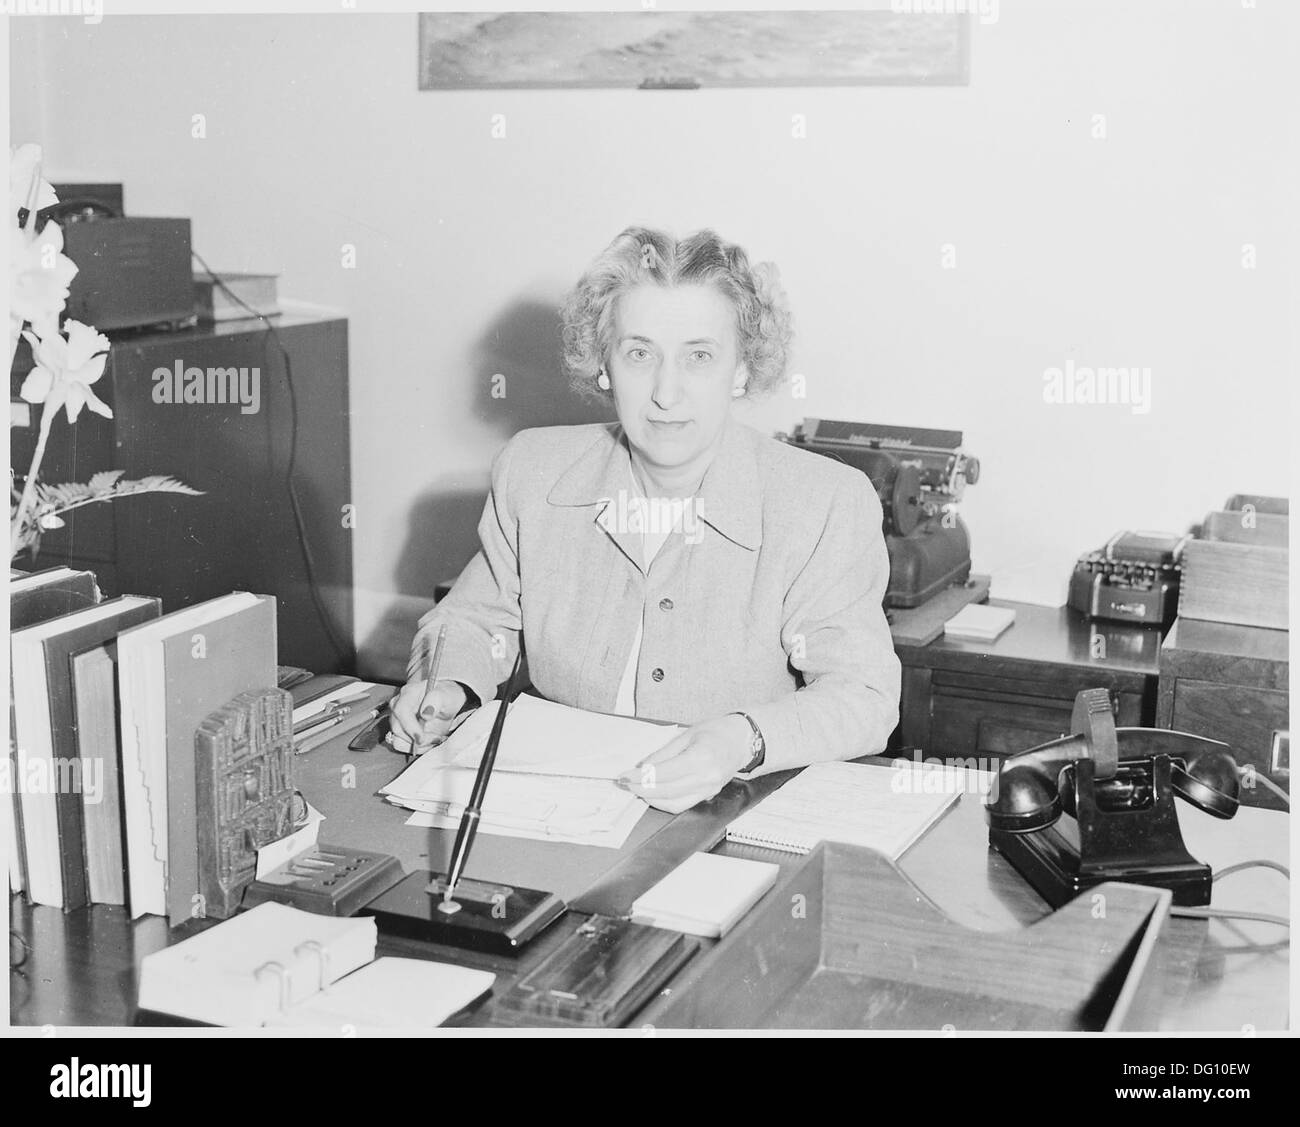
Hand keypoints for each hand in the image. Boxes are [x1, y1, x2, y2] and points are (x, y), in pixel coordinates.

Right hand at [388, 678, 467, 755]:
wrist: (448, 704)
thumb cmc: (446, 696)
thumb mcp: (447, 695)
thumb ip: (436, 700)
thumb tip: (425, 713)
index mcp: (408, 693)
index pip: (401, 711)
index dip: (410, 727)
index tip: (422, 738)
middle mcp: (398, 705)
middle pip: (398, 729)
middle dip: (419, 738)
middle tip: (437, 737)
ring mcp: (397, 719)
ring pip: (398, 740)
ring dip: (418, 745)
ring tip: (435, 738)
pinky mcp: (401, 730)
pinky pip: (403, 745)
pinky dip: (418, 747)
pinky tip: (430, 740)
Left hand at [616, 714, 751, 813]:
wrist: (741, 740)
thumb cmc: (716, 732)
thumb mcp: (686, 735)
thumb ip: (663, 753)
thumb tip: (642, 767)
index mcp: (699, 758)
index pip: (662, 774)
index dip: (639, 777)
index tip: (624, 776)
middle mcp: (705, 778)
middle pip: (665, 791)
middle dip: (640, 788)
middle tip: (625, 783)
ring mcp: (708, 790)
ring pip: (673, 803)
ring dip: (651, 798)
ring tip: (637, 788)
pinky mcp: (708, 795)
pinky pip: (682, 804)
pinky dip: (665, 802)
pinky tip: (654, 793)